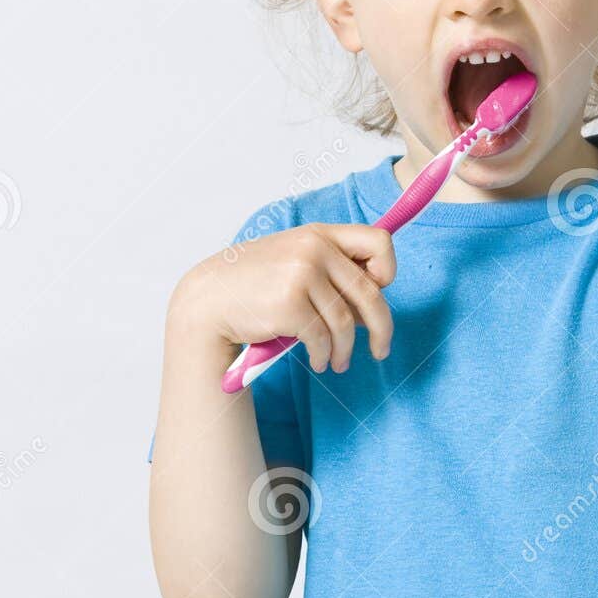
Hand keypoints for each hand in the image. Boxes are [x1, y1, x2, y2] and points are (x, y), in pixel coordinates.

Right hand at [174, 221, 395, 373]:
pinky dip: (324, 356)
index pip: (379, 241)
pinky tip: (319, 361)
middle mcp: (314, 249)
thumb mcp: (294, 262)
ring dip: (346, 350)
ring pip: (345, 322)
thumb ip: (332, 274)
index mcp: (320, 234)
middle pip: (370, 292)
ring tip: (338, 363)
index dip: (387, 270)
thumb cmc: (255, 285)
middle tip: (381, 350)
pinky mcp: (289, 304)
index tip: (379, 293)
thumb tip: (374, 309)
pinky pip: (322, 338)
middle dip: (382, 328)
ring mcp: (301, 274)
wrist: (210, 299)